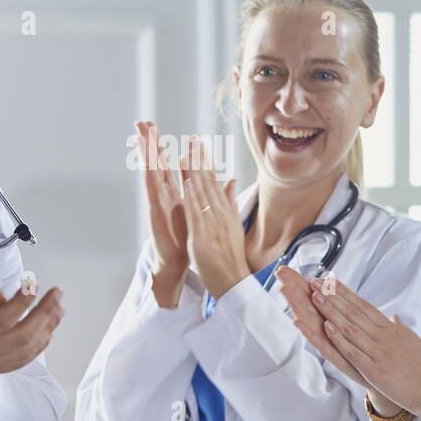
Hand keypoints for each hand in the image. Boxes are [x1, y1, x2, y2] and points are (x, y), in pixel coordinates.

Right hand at [0, 259, 63, 388]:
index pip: (0, 320)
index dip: (21, 303)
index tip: (33, 285)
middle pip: (21, 337)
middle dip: (44, 315)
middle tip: (58, 294)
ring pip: (24, 352)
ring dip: (46, 330)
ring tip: (59, 309)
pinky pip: (19, 361)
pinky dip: (37, 346)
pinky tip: (47, 330)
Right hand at [134, 121, 188, 305]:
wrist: (176, 261)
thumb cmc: (185, 237)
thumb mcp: (197, 209)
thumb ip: (204, 192)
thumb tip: (217, 175)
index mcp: (172, 191)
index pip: (165, 162)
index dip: (160, 144)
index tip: (153, 126)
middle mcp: (162, 193)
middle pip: (155, 162)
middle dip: (149, 143)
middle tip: (141, 122)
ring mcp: (157, 202)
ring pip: (151, 172)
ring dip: (147, 154)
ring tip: (141, 135)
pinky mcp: (155, 212)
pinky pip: (152, 191)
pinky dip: (150, 176)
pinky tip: (147, 163)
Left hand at [180, 138, 245, 299]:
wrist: (233, 282)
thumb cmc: (230, 256)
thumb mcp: (232, 225)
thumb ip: (230, 202)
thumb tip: (231, 181)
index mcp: (225, 212)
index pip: (214, 182)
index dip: (206, 162)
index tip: (199, 143)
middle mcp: (220, 214)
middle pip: (209, 183)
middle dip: (200, 160)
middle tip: (192, 138)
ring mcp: (212, 225)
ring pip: (202, 194)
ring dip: (194, 172)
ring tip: (187, 152)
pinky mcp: (203, 237)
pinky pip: (197, 214)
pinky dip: (192, 198)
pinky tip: (187, 182)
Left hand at [279, 267, 420, 413]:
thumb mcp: (415, 343)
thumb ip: (402, 329)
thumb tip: (395, 317)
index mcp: (392, 330)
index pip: (364, 306)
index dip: (346, 293)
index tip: (331, 281)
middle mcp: (384, 336)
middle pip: (354, 312)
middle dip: (333, 296)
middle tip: (315, 281)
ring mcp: (379, 352)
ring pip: (350, 327)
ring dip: (331, 311)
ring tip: (315, 297)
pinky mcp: (375, 370)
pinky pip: (353, 351)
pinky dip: (339, 338)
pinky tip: (326, 326)